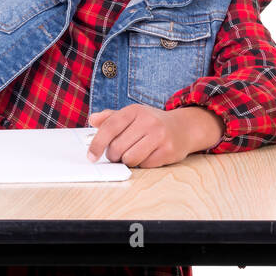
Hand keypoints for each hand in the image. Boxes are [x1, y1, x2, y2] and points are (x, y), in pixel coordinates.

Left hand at [85, 104, 223, 167]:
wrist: (184, 128)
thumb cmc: (153, 123)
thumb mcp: (133, 115)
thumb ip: (111, 118)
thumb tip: (92, 119)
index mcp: (135, 110)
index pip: (110, 127)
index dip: (97, 144)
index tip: (91, 157)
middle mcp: (147, 121)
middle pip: (117, 147)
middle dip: (114, 155)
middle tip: (119, 153)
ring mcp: (159, 135)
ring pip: (129, 159)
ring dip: (127, 161)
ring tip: (133, 154)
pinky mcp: (168, 150)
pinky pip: (144, 165)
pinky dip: (142, 164)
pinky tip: (148, 155)